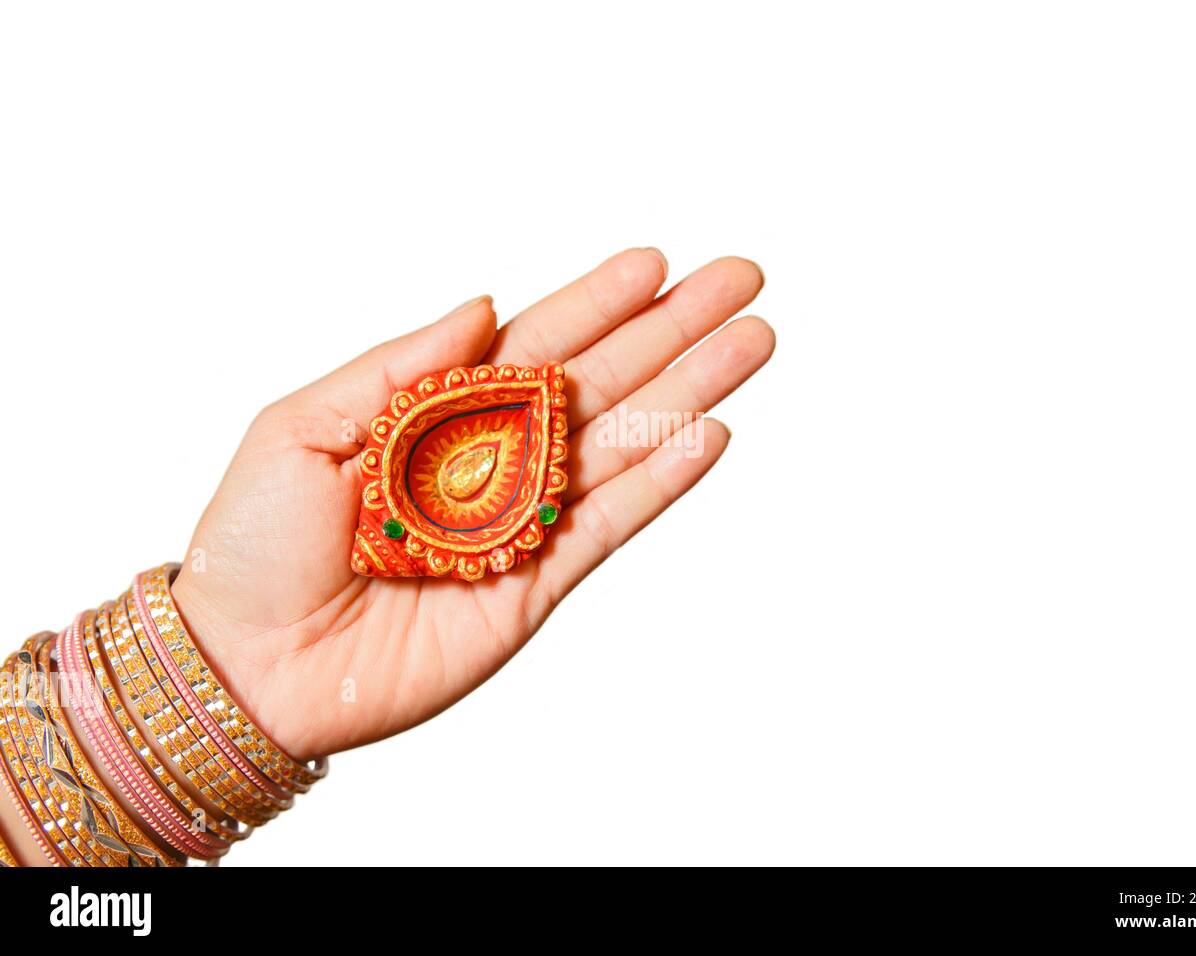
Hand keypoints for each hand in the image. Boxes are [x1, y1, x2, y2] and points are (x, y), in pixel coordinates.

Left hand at [170, 250, 772, 757]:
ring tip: (752, 342)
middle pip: (602, 383)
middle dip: (673, 331)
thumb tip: (485, 304)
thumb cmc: (252, 544)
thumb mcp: (301, 425)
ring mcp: (524, 525)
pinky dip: (662, 481)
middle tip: (742, 280)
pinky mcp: (537, 587)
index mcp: (439, 415)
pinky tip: (709, 432)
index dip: (597, 302)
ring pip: (624, 445)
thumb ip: (401, 366)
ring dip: (692, 391)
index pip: (537, 344)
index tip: (655, 261)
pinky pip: (611, 526)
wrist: (244, 667)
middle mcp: (495, 463)